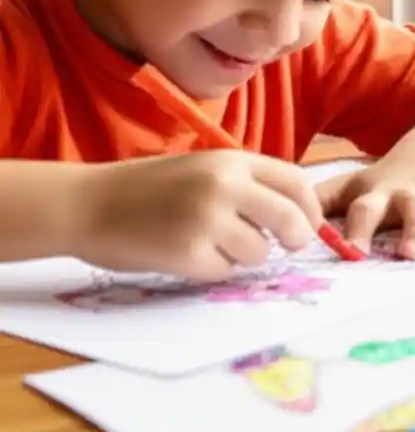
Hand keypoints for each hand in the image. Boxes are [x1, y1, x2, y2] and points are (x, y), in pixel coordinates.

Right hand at [77, 151, 324, 281]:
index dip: (311, 207)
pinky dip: (212, 269)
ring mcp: (207, 219)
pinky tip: (186, 253)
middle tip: (289, 246)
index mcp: (232, 161)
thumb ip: (247, 185)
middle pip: (291, 220)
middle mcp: (224, 185)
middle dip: (297, 238)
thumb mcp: (203, 168)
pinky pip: (225, 271)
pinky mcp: (189, 253)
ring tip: (211, 242)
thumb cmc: (148, 187)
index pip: (296, 182)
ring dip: (244, 255)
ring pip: (259, 251)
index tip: (311, 223)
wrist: (87, 204)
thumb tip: (299, 215)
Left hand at [314, 153, 414, 258]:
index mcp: (381, 192)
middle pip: (412, 211)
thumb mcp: (351, 183)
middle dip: (412, 231)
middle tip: (408, 253)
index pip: (364, 208)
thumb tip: (276, 219)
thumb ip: (319, 201)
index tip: (349, 248)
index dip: (356, 227)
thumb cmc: (386, 178)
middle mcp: (414, 194)